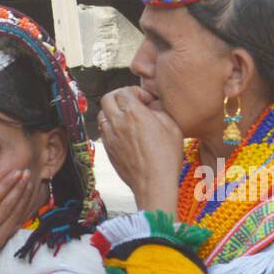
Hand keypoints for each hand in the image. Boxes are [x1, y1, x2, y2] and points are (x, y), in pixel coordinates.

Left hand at [97, 87, 183, 213]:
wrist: (153, 183)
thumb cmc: (167, 156)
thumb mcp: (171, 126)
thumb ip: (158, 110)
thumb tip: (150, 105)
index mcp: (134, 114)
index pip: (124, 91)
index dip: (136, 92)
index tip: (146, 101)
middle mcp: (118, 123)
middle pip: (107, 98)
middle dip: (119, 96)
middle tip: (132, 104)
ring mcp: (110, 137)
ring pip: (102, 115)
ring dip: (113, 112)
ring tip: (127, 119)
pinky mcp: (108, 149)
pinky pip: (103, 131)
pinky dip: (111, 127)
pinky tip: (125, 133)